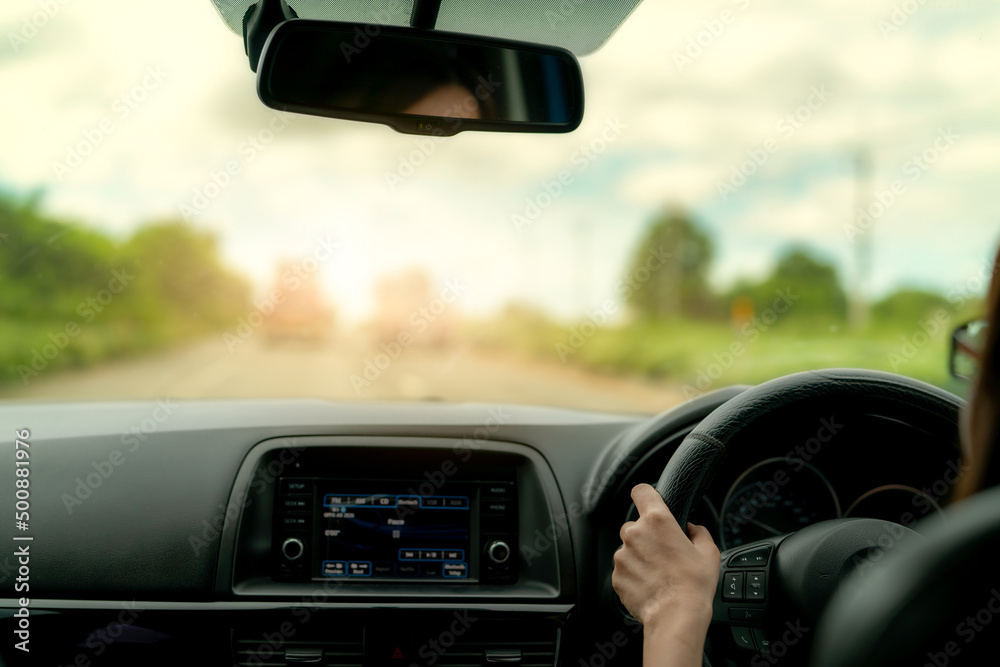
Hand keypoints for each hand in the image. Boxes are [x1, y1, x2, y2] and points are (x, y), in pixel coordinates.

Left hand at [612, 483, 720, 631]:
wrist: (676, 616)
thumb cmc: (693, 585)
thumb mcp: (708, 552)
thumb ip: (698, 532)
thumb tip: (691, 529)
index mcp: (657, 521)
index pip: (642, 491)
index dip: (646, 495)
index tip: (649, 501)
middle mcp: (635, 534)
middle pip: (635, 525)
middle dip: (646, 536)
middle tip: (663, 553)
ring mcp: (622, 555)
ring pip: (628, 549)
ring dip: (639, 556)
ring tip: (658, 574)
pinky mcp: (616, 575)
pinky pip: (624, 569)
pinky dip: (633, 575)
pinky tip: (650, 585)